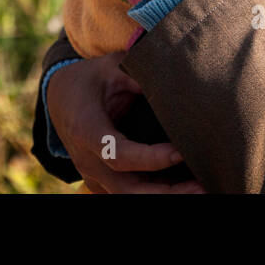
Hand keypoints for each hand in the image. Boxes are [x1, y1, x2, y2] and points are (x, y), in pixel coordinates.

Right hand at [49, 54, 204, 192]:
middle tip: (203, 186)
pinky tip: (185, 186)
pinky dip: (157, 192)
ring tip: (202, 188)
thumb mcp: (110, 67)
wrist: (60, 98)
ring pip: (130, 196)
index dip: (149, 158)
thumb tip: (171, 83)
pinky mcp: (103, 181)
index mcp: (87, 130)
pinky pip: (129, 193)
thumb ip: (137, 75)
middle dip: (167, 192)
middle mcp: (88, 160)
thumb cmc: (90, 80)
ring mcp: (94, 175)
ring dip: (166, 195)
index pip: (118, 154)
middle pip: (127, 188)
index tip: (180, 152)